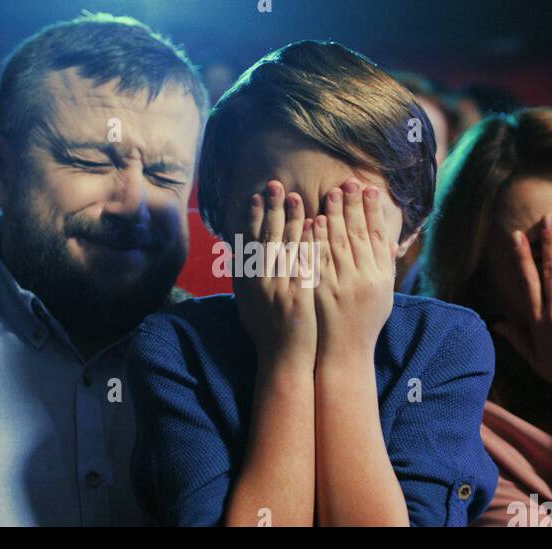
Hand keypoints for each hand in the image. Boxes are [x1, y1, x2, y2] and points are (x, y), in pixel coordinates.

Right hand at [233, 180, 316, 363]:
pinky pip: (303, 261)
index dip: (252, 218)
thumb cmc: (267, 332)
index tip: (256, 197)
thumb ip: (244, 278)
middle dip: (269, 209)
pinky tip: (313, 224)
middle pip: (264, 237)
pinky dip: (307, 240)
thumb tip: (238, 254)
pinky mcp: (298, 294)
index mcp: (246, 282)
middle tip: (274, 185)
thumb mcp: (248, 303)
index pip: (247, 242)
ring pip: (283, 245)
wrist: (283, 359)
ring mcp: (278, 287)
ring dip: (289, 218)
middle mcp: (259, 282)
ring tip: (294, 196)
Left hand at [312, 179, 397, 355]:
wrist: (345, 350)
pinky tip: (314, 221)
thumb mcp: (382, 293)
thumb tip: (390, 241)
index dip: (374, 212)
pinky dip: (318, 238)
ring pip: (340, 243)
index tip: (370, 190)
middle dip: (354, 206)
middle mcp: (364, 278)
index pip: (379, 237)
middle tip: (349, 182)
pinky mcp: (323, 290)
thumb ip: (384, 266)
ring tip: (331, 193)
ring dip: (335, 216)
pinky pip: (320, 259)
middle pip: (360, 235)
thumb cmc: (365, 321)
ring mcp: (343, 284)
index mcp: (381, 277)